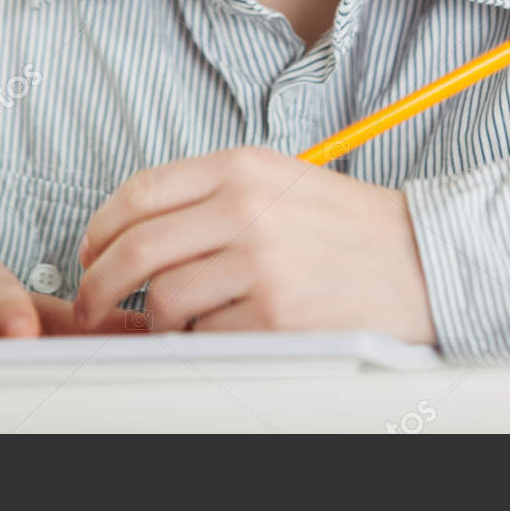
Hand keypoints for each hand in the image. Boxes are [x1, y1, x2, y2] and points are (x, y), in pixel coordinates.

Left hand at [73, 147, 435, 343]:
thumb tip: (134, 228)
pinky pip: (206, 336)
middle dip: (100, 285)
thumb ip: (212, 191)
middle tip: (93, 305)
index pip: (140, 193)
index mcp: (241, 168)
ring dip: (157, 322)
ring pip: (166, 299)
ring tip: (173, 325)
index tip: (89, 252)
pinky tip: (220, 332)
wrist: (420, 260)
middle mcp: (246, 208)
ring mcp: (260, 263)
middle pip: (138, 249)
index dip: (100, 228)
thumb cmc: (347, 225)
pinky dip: (201, 342)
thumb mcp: (280, 180)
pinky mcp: (276, 314)